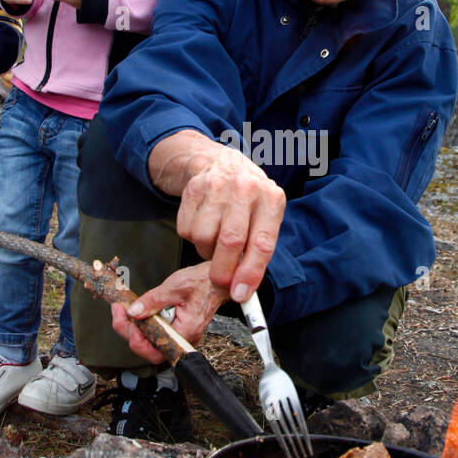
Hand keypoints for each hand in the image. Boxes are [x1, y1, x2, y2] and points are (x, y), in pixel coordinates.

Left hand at [111, 263, 228, 365]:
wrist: (217, 280)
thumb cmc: (203, 282)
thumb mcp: (174, 287)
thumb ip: (152, 301)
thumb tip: (134, 312)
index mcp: (186, 331)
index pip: (154, 350)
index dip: (134, 338)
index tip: (123, 318)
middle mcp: (184, 339)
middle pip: (149, 348)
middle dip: (130, 331)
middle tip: (120, 312)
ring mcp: (181, 336)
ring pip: (152, 343)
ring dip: (135, 328)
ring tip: (126, 310)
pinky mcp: (178, 331)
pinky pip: (158, 334)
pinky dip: (145, 325)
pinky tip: (139, 312)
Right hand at [149, 131, 285, 300]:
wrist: (221, 163)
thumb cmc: (248, 199)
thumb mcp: (265, 215)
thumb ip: (258, 249)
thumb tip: (243, 287)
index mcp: (271, 199)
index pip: (262, 243)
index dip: (251, 273)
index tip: (241, 294)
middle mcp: (245, 189)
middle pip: (230, 242)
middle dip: (223, 272)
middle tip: (221, 284)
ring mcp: (217, 187)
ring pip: (203, 238)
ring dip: (207, 252)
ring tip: (216, 243)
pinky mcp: (193, 189)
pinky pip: (186, 230)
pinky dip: (192, 238)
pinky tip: (204, 226)